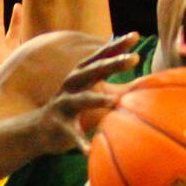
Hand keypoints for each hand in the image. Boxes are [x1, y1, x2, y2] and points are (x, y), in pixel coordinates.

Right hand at [33, 33, 139, 155]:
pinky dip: (80, 142)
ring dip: (96, 99)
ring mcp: (63, 105)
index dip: (116, 46)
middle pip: (92, 71)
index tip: (134, 35)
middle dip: (112, 63)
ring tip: (115, 101)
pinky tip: (90, 151)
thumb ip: (117, 88)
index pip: (101, 57)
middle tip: (134, 59)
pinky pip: (71, 135)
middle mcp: (71, 85)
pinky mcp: (59, 127)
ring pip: (79, 100)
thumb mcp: (94, 95)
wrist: (38, 131)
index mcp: (82, 76)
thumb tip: (147, 85)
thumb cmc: (74, 111)